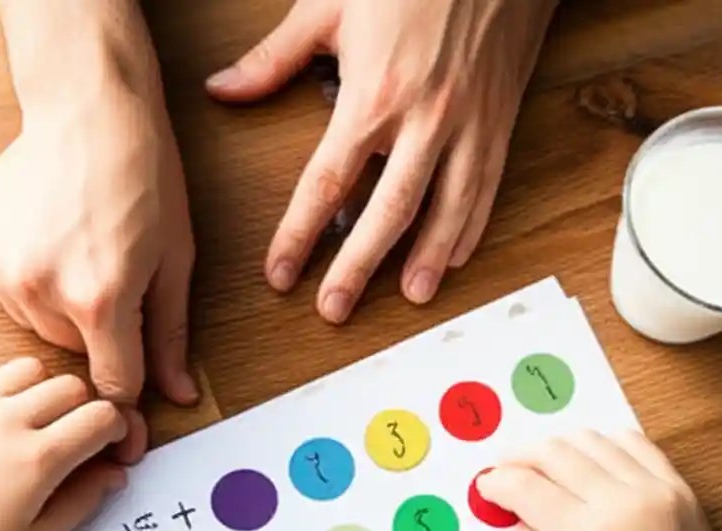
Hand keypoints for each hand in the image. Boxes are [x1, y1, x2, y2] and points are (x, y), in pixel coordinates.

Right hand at [0, 52, 197, 459]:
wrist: (87, 110)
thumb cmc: (143, 178)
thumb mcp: (175, 260)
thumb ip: (170, 335)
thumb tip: (178, 395)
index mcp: (101, 301)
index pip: (112, 385)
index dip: (126, 398)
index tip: (131, 413)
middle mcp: (43, 292)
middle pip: (74, 354)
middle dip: (99, 333)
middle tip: (115, 277)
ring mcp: (2, 268)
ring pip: (37, 325)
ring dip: (61, 308)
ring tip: (81, 252)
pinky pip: (7, 289)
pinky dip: (29, 276)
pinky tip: (49, 235)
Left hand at [0, 358, 128, 530]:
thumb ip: (82, 501)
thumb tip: (115, 474)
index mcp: (37, 460)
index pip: (102, 416)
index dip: (116, 428)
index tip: (109, 443)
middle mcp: (8, 422)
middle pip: (72, 386)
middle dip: (84, 408)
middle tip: (74, 436)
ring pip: (31, 368)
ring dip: (44, 389)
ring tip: (35, 420)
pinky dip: (1, 385)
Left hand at [206, 0, 556, 322]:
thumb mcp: (329, 5)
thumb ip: (273, 58)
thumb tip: (222, 90)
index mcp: (372, 95)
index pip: (326, 184)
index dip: (299, 235)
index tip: (279, 273)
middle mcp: (423, 120)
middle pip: (386, 212)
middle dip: (357, 267)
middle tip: (333, 309)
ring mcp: (467, 124)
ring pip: (445, 208)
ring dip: (424, 259)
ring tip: (406, 297)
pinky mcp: (499, 120)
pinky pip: (487, 186)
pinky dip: (471, 226)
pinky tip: (455, 255)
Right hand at [477, 430, 721, 530]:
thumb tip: (520, 521)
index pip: (529, 488)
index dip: (498, 483)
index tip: (486, 488)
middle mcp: (624, 501)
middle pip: (556, 452)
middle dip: (520, 456)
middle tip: (504, 470)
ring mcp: (657, 489)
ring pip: (593, 439)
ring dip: (558, 446)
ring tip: (542, 464)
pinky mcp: (680, 489)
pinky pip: (635, 443)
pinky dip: (604, 443)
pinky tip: (590, 459)